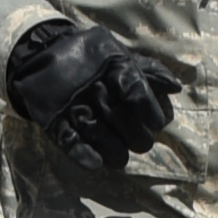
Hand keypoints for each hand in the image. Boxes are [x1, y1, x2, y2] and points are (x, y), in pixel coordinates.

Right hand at [8, 18, 180, 173]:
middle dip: (136, 136)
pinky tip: (95, 164)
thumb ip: (148, 71)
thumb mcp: (119, 55)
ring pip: (97, 132)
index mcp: (112, 65)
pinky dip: (82, 154)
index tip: (156, 123)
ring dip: (114, 151)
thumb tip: (176, 87)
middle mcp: (93, 85)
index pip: (136, 91)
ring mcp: (71, 103)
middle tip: (143, 144)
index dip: (149, 111)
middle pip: (119, 117)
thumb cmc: (91, 58)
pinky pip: (68, 139)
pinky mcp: (53, 119)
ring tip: (121, 159)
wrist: (41, 53)